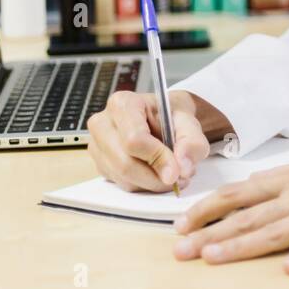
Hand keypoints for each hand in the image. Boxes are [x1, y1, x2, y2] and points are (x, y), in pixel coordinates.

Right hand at [85, 88, 210, 192]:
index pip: (134, 139)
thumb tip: (183, 168)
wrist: (164, 119)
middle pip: (124, 162)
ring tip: (171, 173)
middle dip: (155, 176)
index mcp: (123, 103)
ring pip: (122, 177)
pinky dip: (142, 185)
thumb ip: (192, 142)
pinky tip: (155, 173)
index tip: (177, 171)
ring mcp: (96, 145)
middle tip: (179, 178)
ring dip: (151, 183)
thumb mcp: (189, 122)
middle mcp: (103, 123)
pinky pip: (120, 184)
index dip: (157, 158)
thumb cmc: (171, 116)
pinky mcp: (99, 163)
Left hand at [172, 144, 288, 273]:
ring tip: (213, 257)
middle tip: (182, 250)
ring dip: (242, 245)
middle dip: (211, 233)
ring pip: (275, 232)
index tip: (182, 223)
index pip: (238, 193)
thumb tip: (251, 184)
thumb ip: (279, 177)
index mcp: (288, 180)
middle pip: (248, 217)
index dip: (207, 208)